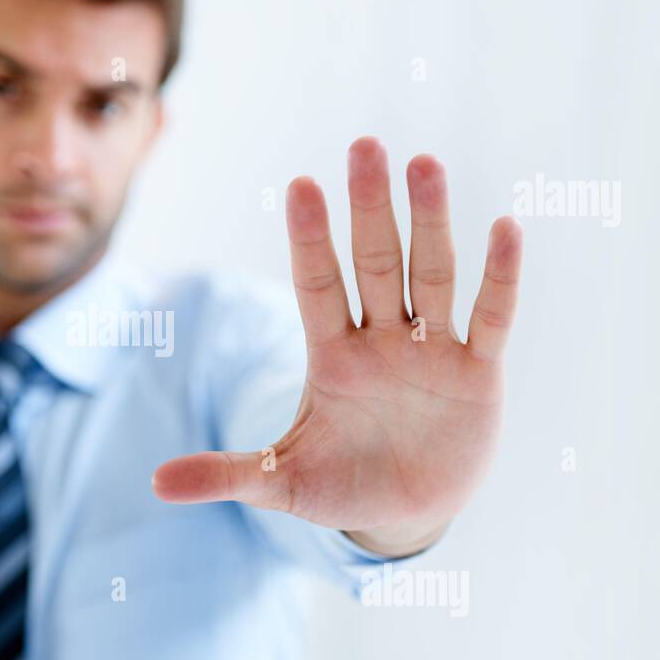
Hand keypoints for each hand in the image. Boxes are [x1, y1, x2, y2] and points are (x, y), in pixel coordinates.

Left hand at [151, 137, 522, 552]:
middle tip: (365, 146)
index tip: (301, 185)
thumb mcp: (281, 482)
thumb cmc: (340, 486)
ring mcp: (430, 351)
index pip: (317, 286)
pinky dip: (500, 278)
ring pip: (431, 276)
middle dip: (371, 209)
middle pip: (376, 264)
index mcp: (332, 356)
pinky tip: (504, 228)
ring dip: (431, 223)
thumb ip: (226, 475)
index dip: (311, 240)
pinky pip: (490, 317)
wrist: (404, 512)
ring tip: (425, 165)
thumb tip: (155, 484)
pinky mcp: (477, 373)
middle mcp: (381, 340)